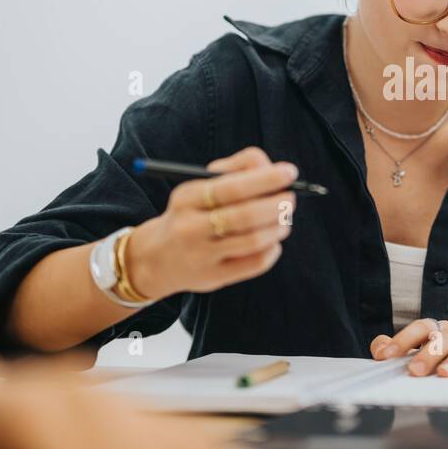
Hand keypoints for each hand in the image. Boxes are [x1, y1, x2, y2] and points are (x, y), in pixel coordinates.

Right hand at [129, 147, 296, 298]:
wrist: (157, 258)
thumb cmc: (191, 213)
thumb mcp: (199, 186)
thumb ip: (236, 171)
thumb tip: (275, 171)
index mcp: (186, 198)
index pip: (231, 187)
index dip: (266, 179)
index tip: (290, 172)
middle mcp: (190, 228)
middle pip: (245, 216)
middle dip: (277, 205)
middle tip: (290, 199)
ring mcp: (202, 256)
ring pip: (254, 240)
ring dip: (278, 226)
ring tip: (285, 219)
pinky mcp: (214, 278)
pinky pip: (255, 263)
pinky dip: (273, 249)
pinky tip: (272, 240)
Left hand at [370, 319, 447, 376]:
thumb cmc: (438, 368)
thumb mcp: (414, 360)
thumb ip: (393, 352)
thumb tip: (379, 347)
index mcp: (437, 331)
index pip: (421, 328)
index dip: (403, 340)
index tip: (385, 357)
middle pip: (445, 335)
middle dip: (429, 353)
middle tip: (415, 371)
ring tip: (444, 374)